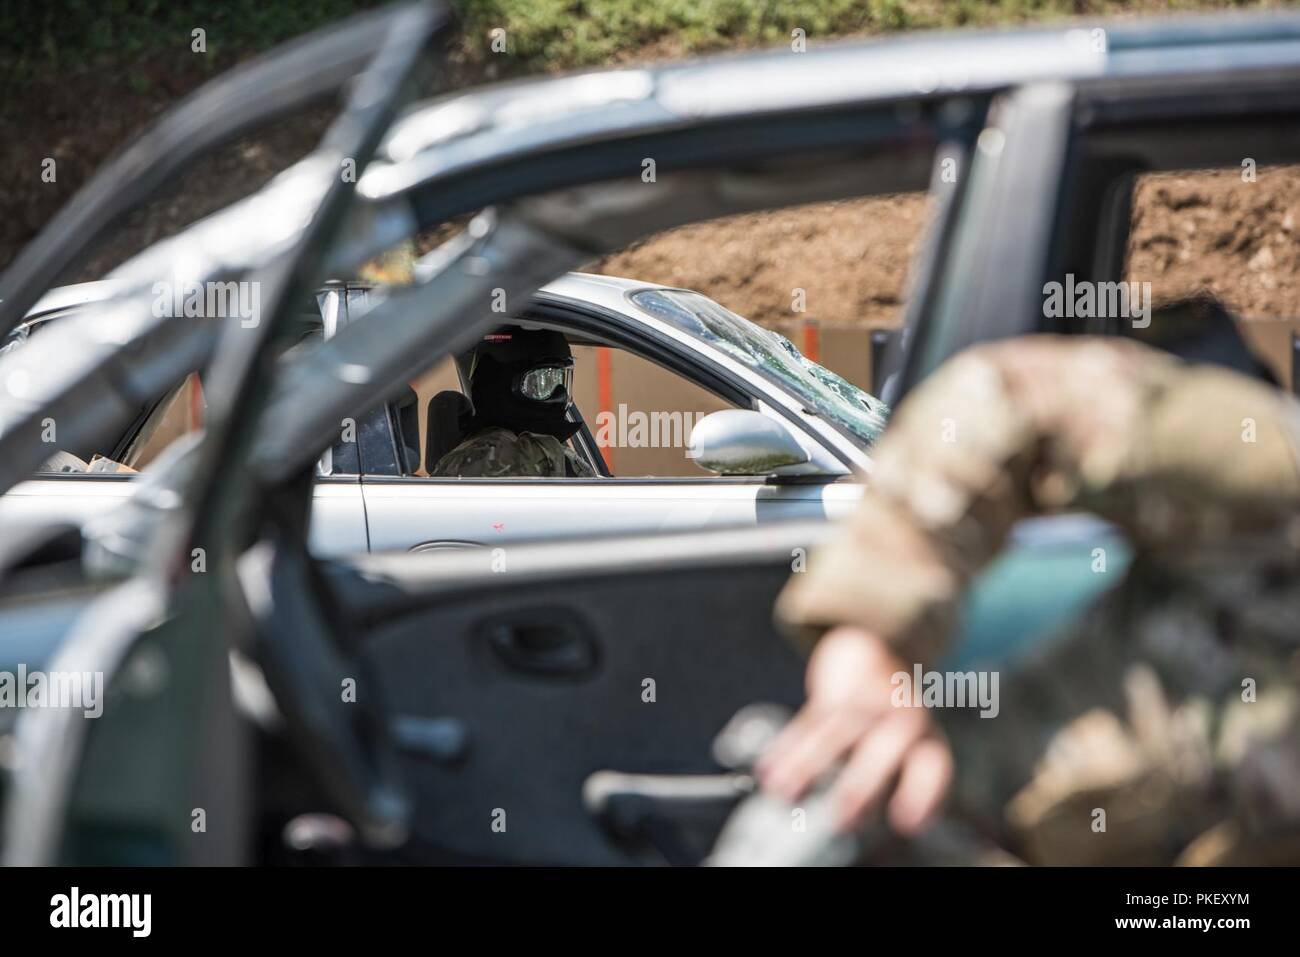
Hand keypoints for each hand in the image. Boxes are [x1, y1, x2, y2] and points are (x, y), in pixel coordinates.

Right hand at [755, 625, 952, 834]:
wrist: (872, 653)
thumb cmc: (888, 724)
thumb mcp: (906, 750)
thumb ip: (887, 785)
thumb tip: (852, 827)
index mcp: (925, 743)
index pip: (931, 768)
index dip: (921, 794)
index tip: (906, 822)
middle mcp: (903, 720)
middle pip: (882, 753)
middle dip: (860, 786)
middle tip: (841, 817)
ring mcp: (869, 702)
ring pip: (835, 734)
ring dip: (806, 765)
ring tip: (783, 792)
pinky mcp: (837, 692)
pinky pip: (810, 721)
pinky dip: (787, 747)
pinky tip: (769, 767)